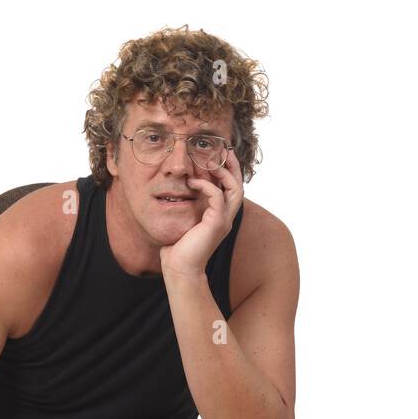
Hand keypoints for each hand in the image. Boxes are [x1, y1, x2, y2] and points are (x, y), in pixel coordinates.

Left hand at [159, 150, 243, 281]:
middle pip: (239, 186)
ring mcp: (223, 221)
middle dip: (233, 166)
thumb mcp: (185, 221)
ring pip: (235, 189)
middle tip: (224, 150)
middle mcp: (226, 218)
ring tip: (211, 161)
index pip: (232, 190)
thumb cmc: (178, 247)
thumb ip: (189, 206)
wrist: (179, 268)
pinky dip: (207, 185)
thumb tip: (182, 188)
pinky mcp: (216, 223)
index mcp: (220, 217)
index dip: (230, 172)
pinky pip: (217, 196)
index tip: (221, 156)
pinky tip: (193, 181)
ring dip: (224, 173)